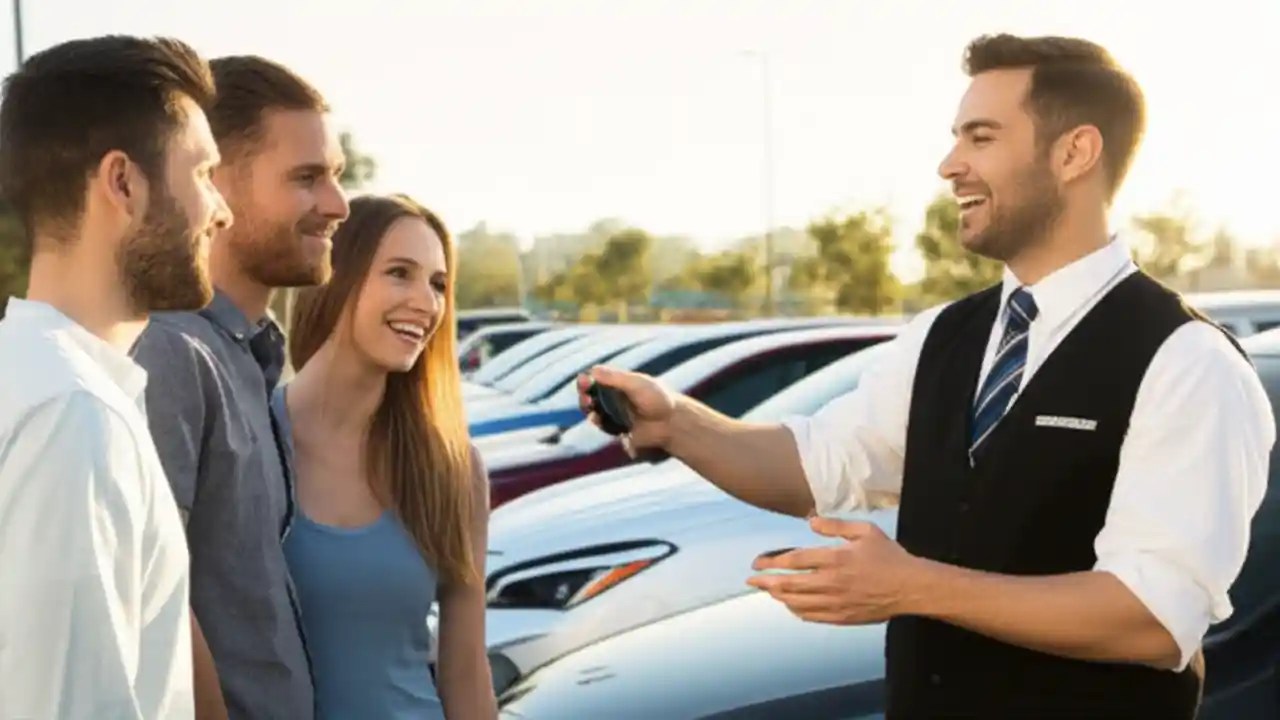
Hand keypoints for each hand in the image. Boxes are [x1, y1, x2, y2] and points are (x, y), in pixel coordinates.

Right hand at [576, 366, 676, 455]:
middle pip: (591, 395)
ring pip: (594, 410)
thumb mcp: (636, 384)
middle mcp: (616, 397)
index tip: (584, 381)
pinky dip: (597, 421)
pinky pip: (602, 425)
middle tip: (585, 397)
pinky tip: (596, 418)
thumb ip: (615, 378)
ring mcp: (616, 414)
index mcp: (620, 383)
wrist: (671, 423)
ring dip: (588, 408)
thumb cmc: (657, 399)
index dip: (587, 380)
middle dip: (584, 396)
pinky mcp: (618, 429)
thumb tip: (593, 370)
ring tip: (590, 407)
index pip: (596, 379)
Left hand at [746, 516, 919, 625]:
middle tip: (751, 580)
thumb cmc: (889, 557)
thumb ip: (835, 526)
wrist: (910, 587)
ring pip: (797, 603)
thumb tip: (811, 523)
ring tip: (768, 591)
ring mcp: (836, 602)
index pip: (794, 561)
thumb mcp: (865, 531)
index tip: (757, 562)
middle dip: (766, 582)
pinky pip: (812, 616)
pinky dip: (797, 611)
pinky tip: (791, 605)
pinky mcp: (842, 617)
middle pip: (789, 584)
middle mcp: (832, 582)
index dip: (771, 562)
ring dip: (779, 597)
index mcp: (835, 558)